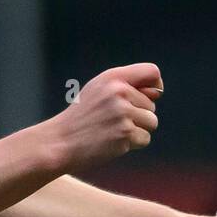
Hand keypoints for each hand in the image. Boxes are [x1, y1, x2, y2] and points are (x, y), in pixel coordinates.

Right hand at [45, 63, 163, 173]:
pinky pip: (145, 139)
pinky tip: (112, 142)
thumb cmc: (80, 118)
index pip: (152, 71)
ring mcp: (122, 113)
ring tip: (112, 131)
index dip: (156, 85)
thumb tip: (158, 93)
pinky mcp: (125, 133)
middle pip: (152, 105)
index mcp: (112, 77)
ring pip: (151, 122)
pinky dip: (132, 144)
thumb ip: (125, 86)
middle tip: (111, 122)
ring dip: (137, 131)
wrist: (59, 142)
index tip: (149, 96)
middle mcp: (119, 92)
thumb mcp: (97, 92)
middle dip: (138, 116)